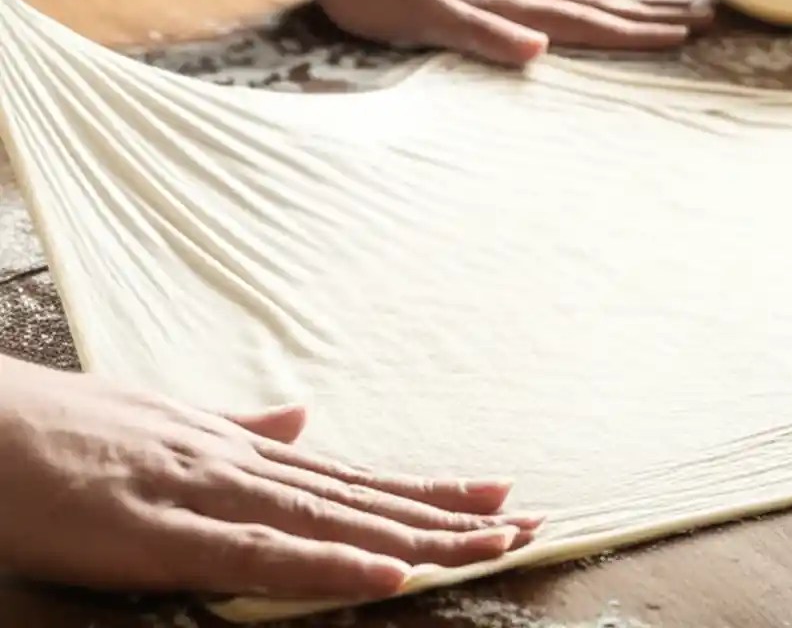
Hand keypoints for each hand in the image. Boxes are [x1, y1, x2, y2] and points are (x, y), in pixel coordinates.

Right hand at [0, 359, 539, 599]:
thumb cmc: (58, 431)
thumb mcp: (164, 425)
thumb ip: (240, 430)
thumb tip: (304, 418)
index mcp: (241, 453)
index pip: (355, 476)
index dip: (428, 489)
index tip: (495, 495)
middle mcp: (242, 468)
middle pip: (364, 498)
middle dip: (449, 515)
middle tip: (531, 522)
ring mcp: (206, 497)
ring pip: (335, 522)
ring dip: (417, 536)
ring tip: (493, 546)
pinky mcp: (162, 535)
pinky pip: (260, 557)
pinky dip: (329, 566)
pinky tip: (389, 574)